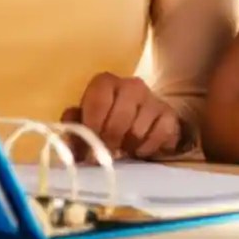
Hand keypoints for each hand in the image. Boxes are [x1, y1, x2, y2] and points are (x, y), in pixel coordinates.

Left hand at [60, 72, 182, 161]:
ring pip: (138, 131)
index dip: (93, 128)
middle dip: (110, 142)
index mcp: (105, 83)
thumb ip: (74, 129)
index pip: (98, 102)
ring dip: (128, 146)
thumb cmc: (107, 121)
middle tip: (106, 155)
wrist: (142, 120)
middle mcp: (131, 85)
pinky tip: (140, 149)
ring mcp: (152, 98)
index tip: (89, 150)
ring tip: (123, 148)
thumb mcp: (86, 122)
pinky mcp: (169, 114)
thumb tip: (69, 146)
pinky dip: (147, 148)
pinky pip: (159, 136)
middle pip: (119, 120)